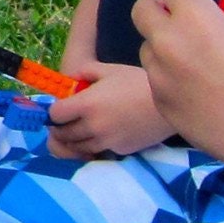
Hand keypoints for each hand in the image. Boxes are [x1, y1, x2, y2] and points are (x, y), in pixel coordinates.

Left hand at [43, 62, 172, 158]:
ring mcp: (106, 142)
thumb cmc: (139, 82)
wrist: (168, 105)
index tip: (60, 108)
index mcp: (86, 104)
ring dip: (73, 141)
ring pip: (77, 149)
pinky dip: (92, 147)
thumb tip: (72, 78)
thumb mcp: (111, 70)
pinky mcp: (119, 151)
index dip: (54, 111)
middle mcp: (92, 126)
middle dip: (60, 129)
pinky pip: (97, 152)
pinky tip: (99, 137)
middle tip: (64, 123)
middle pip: (62, 135)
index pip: (55, 115)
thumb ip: (87, 72)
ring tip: (78, 132)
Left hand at [132, 0, 223, 164]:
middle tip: (178, 25)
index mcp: (196, 17)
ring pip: (147, 48)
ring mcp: (160, 74)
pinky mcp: (160, 102)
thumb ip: (217, 26)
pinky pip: (156, 81)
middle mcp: (169, 41)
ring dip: (163, 50)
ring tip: (195, 68)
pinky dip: (170, 82)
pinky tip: (197, 96)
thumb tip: (204, 27)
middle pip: (141, 9)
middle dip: (158, 12)